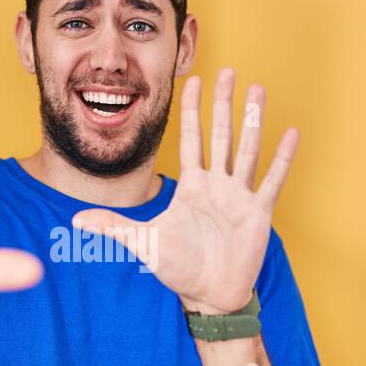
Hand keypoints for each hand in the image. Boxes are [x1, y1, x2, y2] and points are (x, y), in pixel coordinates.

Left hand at [71, 68, 297, 314]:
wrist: (207, 295)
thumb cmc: (178, 268)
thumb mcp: (141, 241)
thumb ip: (111, 225)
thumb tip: (74, 219)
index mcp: (191, 185)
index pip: (192, 138)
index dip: (192, 109)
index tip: (194, 80)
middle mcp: (217, 185)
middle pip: (221, 134)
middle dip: (224, 102)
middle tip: (231, 71)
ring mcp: (239, 196)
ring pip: (248, 149)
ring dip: (253, 119)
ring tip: (258, 89)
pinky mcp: (258, 213)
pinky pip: (271, 180)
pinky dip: (282, 158)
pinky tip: (291, 133)